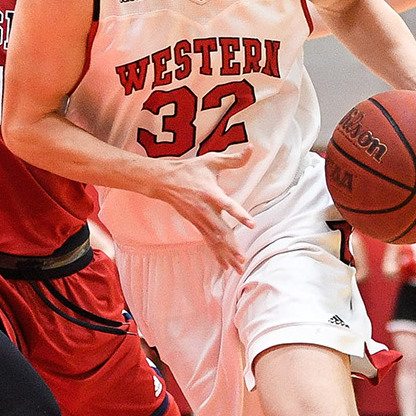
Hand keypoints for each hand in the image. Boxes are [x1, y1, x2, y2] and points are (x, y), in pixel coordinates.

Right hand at [149, 145, 255, 270]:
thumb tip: (251, 148)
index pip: (228, 205)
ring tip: (238, 267)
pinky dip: (217, 254)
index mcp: (210, 193)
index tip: (251, 224)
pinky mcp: (196, 225)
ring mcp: (199, 219)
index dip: (239, 214)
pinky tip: (225, 266)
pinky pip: (209, 242)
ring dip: (227, 254)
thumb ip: (233, 158)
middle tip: (243, 259)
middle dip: (232, 246)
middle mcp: (205, 210)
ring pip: (215, 240)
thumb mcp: (211, 160)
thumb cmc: (190, 169)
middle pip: (221, 231)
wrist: (164, 181)